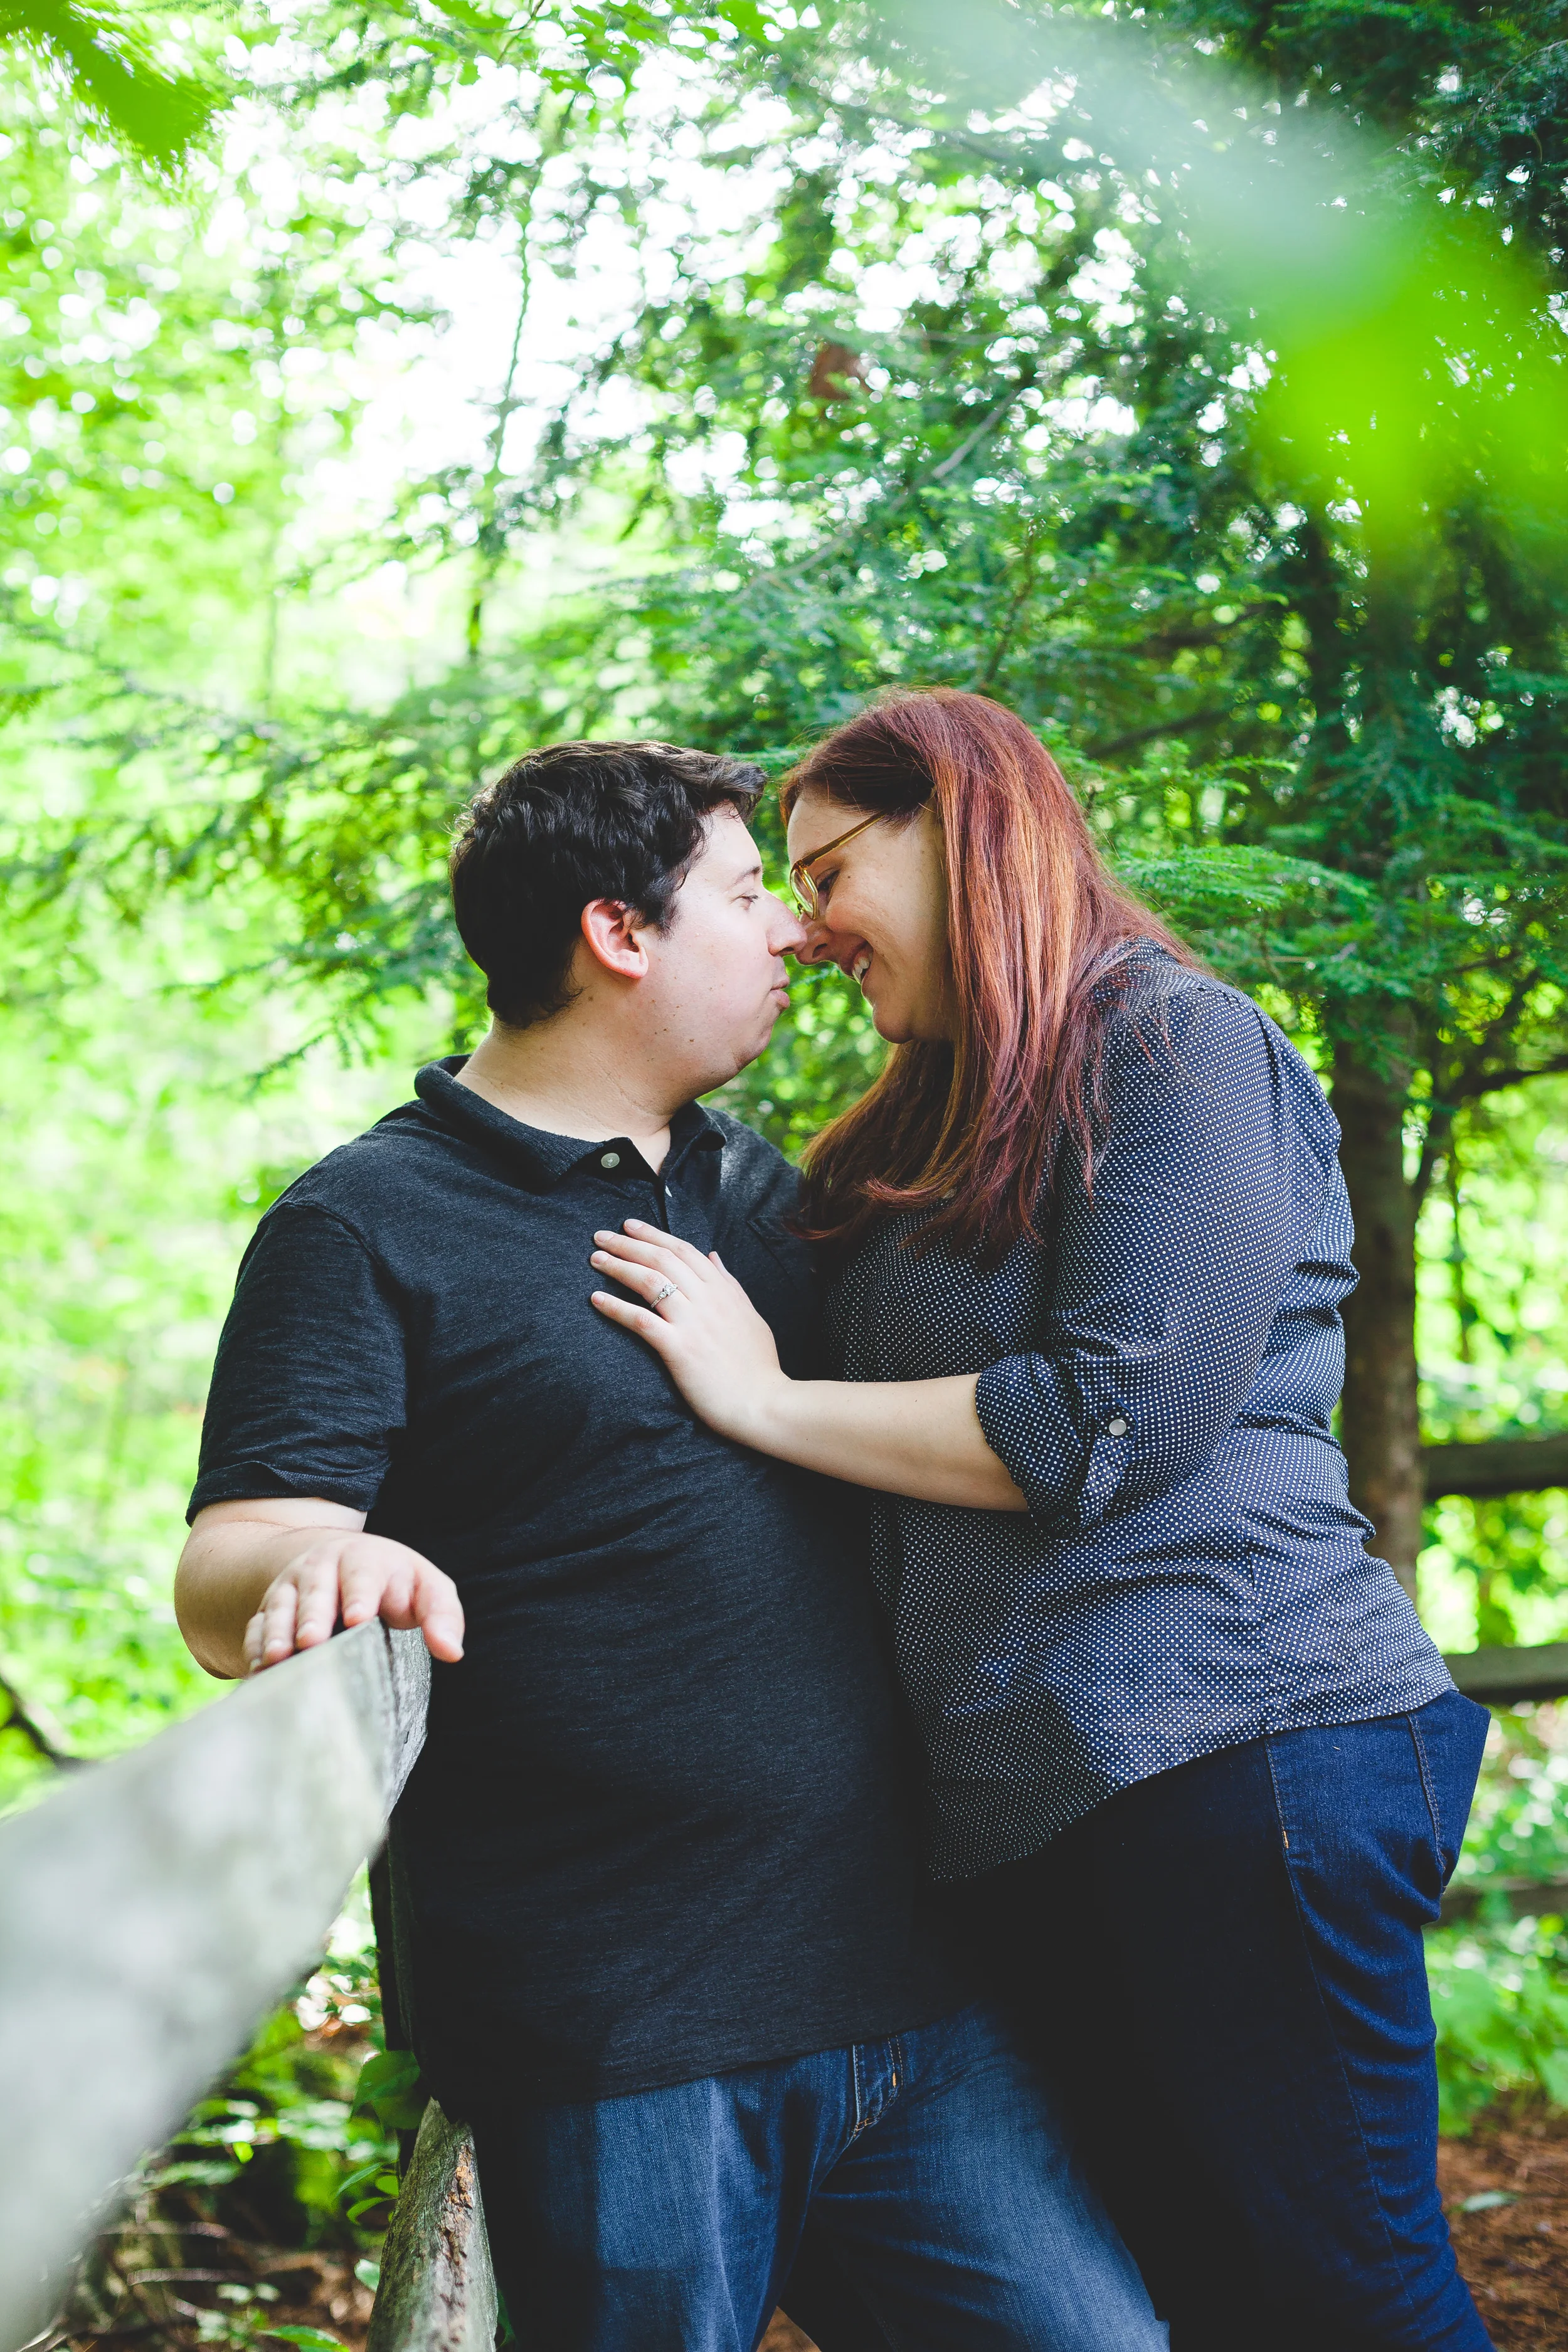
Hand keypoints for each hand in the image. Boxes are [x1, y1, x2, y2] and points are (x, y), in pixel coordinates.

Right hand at [242, 1530, 464, 1674]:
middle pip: (315, 1590)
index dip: (360, 1594)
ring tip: (277, 1658)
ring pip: (279, 1607)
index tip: (360, 1617)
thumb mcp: (425, 1588)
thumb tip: (452, 1651)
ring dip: (277, 1633)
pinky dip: (254, 1647)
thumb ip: (442, 1615)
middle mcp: (321, 1570)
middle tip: (312, 1641)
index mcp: (364, 1561)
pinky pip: (256, 1626)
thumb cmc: (393, 1582)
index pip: (362, 1575)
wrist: (339, 1559)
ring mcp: (290, 1589)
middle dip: (312, 1615)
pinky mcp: (268, 1610)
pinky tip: (258, 1671)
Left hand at [590, 1220, 788, 1446]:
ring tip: (596, 1259)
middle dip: (628, 1243)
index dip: (654, 1235)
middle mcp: (707, 1300)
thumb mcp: (750, 1316)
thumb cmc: (758, 1366)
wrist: (762, 1403)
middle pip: (662, 1259)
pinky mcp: (679, 1348)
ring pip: (650, 1281)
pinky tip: (597, 1299)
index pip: (684, 1251)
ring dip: (619, 1266)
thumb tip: (714, 1257)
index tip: (630, 1226)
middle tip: (601, 1236)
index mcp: (724, 1290)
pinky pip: (641, 1320)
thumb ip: (731, 1285)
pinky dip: (616, 1307)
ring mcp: (693, 1322)